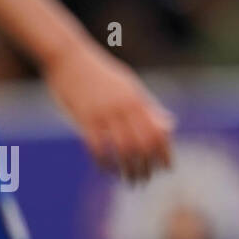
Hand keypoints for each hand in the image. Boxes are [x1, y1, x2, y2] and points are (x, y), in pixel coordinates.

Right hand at [43, 43, 174, 181]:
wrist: (70, 57)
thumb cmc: (101, 74)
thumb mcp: (130, 85)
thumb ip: (149, 106)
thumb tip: (169, 124)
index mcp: (138, 99)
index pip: (158, 132)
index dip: (164, 152)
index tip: (166, 168)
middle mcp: (124, 107)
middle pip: (143, 145)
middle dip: (146, 167)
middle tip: (145, 181)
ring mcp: (104, 113)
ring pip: (123, 149)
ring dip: (128, 169)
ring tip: (129, 180)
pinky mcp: (84, 118)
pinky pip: (98, 147)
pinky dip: (104, 162)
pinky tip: (106, 170)